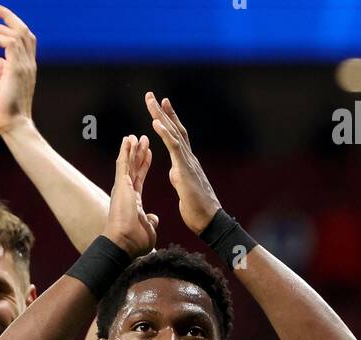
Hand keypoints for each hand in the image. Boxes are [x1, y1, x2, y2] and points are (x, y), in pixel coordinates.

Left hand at [0, 3, 36, 133]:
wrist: (13, 126)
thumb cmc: (6, 113)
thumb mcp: (3, 88)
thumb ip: (2, 73)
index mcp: (27, 67)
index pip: (24, 38)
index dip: (11, 25)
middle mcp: (29, 63)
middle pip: (23, 29)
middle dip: (7, 15)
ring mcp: (25, 65)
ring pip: (16, 32)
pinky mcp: (17, 69)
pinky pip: (9, 42)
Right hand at [103, 135, 157, 258]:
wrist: (124, 243)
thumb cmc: (134, 242)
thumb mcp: (149, 229)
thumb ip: (151, 221)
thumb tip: (154, 218)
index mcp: (133, 201)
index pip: (139, 178)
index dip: (144, 165)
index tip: (149, 154)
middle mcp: (126, 192)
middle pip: (133, 167)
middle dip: (138, 153)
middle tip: (142, 138)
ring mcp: (122, 188)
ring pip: (128, 163)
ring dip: (132, 149)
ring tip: (136, 135)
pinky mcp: (121, 185)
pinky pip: (123, 163)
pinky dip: (125, 151)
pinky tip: (128, 139)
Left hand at [145, 93, 219, 235]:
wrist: (209, 222)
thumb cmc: (198, 211)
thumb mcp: (184, 191)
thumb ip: (178, 178)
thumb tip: (173, 173)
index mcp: (186, 163)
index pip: (177, 138)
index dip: (168, 123)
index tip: (159, 109)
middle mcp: (188, 158)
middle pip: (175, 129)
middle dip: (163, 112)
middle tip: (152, 96)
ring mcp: (187, 162)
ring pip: (174, 133)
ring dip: (161, 116)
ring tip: (152, 101)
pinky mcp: (185, 169)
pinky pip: (174, 147)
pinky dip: (165, 133)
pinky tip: (156, 123)